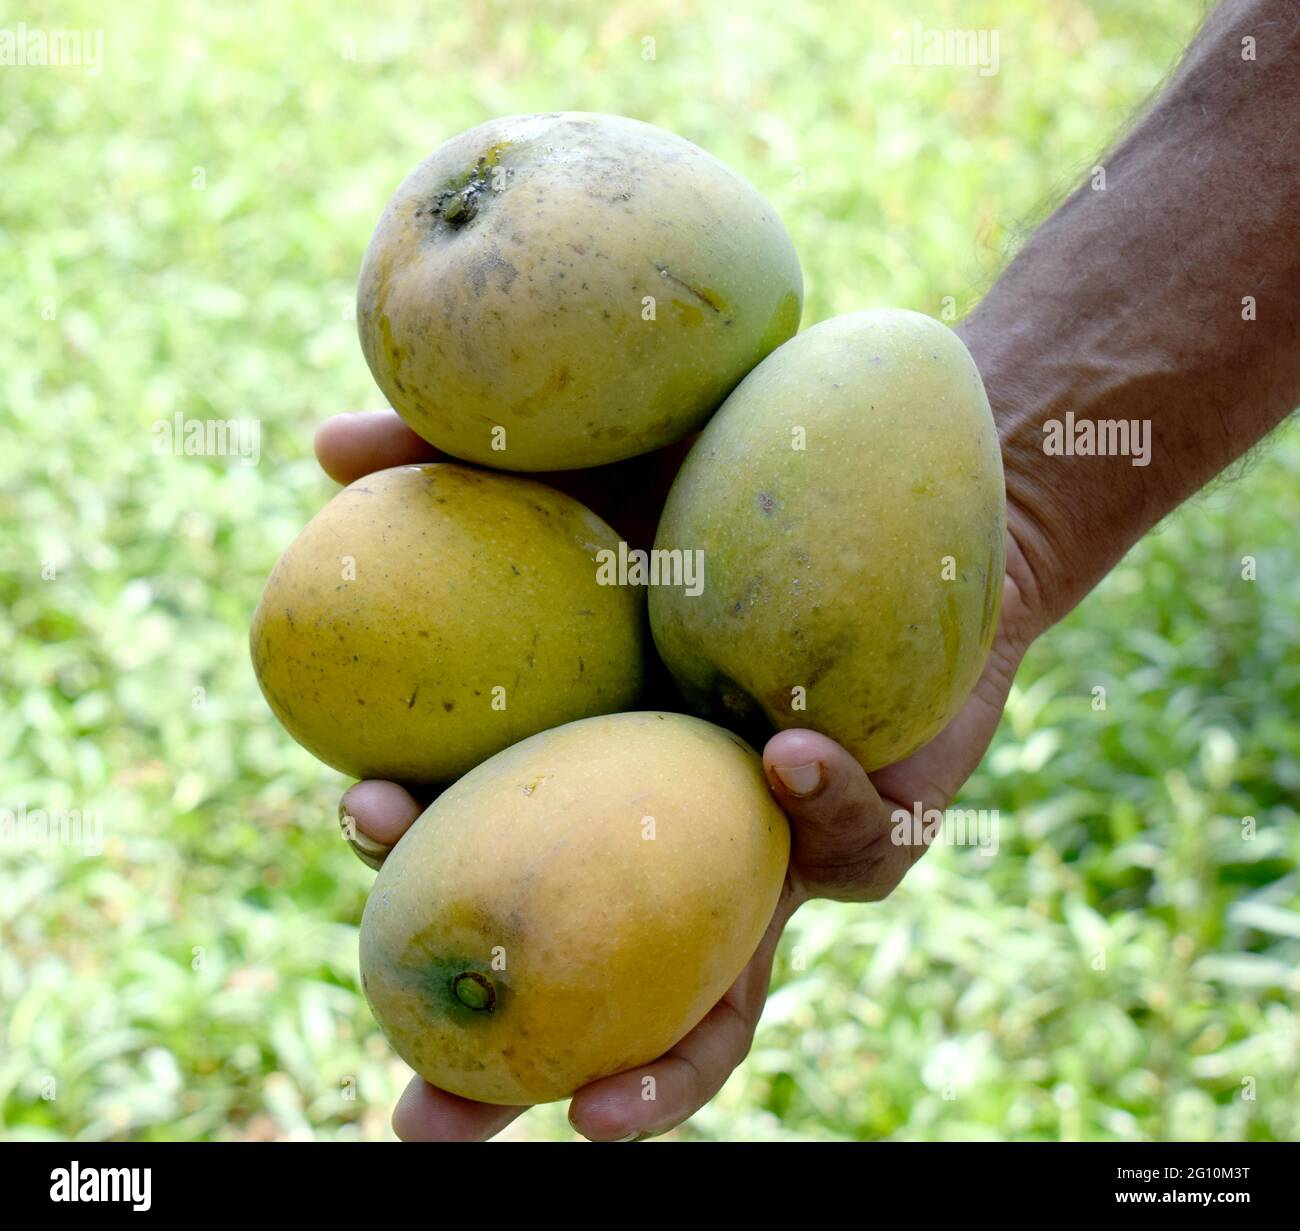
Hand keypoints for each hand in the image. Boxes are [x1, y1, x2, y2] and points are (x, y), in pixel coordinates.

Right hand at [320, 410, 1045, 1139]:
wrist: (887, 476)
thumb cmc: (711, 478)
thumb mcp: (578, 467)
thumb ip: (455, 466)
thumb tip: (324, 451)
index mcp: (583, 774)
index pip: (481, 846)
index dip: (416, 854)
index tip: (363, 816)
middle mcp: (668, 841)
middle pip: (584, 991)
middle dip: (502, 1081)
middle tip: (422, 1129)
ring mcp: (770, 854)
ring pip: (724, 998)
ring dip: (669, 1061)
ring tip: (600, 1109)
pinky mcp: (876, 827)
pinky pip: (844, 842)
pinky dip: (815, 799)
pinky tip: (777, 747)